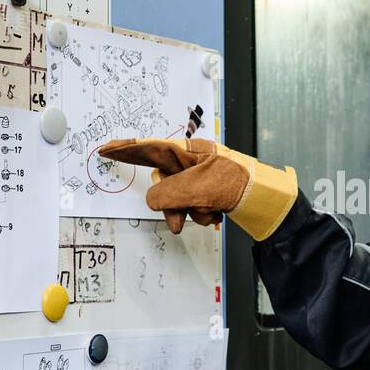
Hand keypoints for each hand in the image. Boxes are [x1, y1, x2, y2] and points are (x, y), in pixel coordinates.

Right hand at [97, 137, 297, 239]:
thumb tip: (152, 199)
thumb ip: (168, 193)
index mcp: (186, 151)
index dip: (125, 150)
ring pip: (177, 200)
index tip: (104, 149)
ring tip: (211, 213)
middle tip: (179, 221)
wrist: (265, 198)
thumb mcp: (198, 187)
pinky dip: (202, 214)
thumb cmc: (237, 182)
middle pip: (163, 184)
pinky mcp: (207, 192)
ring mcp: (199, 178)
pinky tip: (217, 213)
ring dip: (191, 212)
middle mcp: (190, 162)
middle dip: (172, 205)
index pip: (148, 148)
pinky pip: (192, 207)